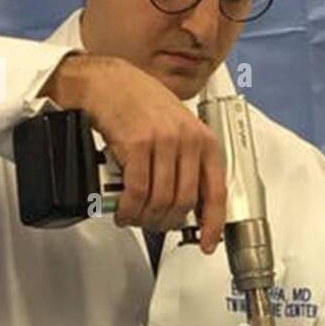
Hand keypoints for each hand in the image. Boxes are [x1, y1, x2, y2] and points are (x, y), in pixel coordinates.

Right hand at [42, 53, 226, 250]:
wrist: (108, 81)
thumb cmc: (141, 105)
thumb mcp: (177, 130)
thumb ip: (187, 163)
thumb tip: (190, 204)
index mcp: (204, 141)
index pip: (216, 192)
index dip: (212, 223)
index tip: (206, 243)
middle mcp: (188, 141)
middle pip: (184, 202)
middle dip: (166, 222)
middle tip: (153, 224)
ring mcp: (163, 142)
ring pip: (160, 201)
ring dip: (144, 218)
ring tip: (133, 217)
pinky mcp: (137, 145)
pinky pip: (137, 192)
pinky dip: (129, 209)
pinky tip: (123, 211)